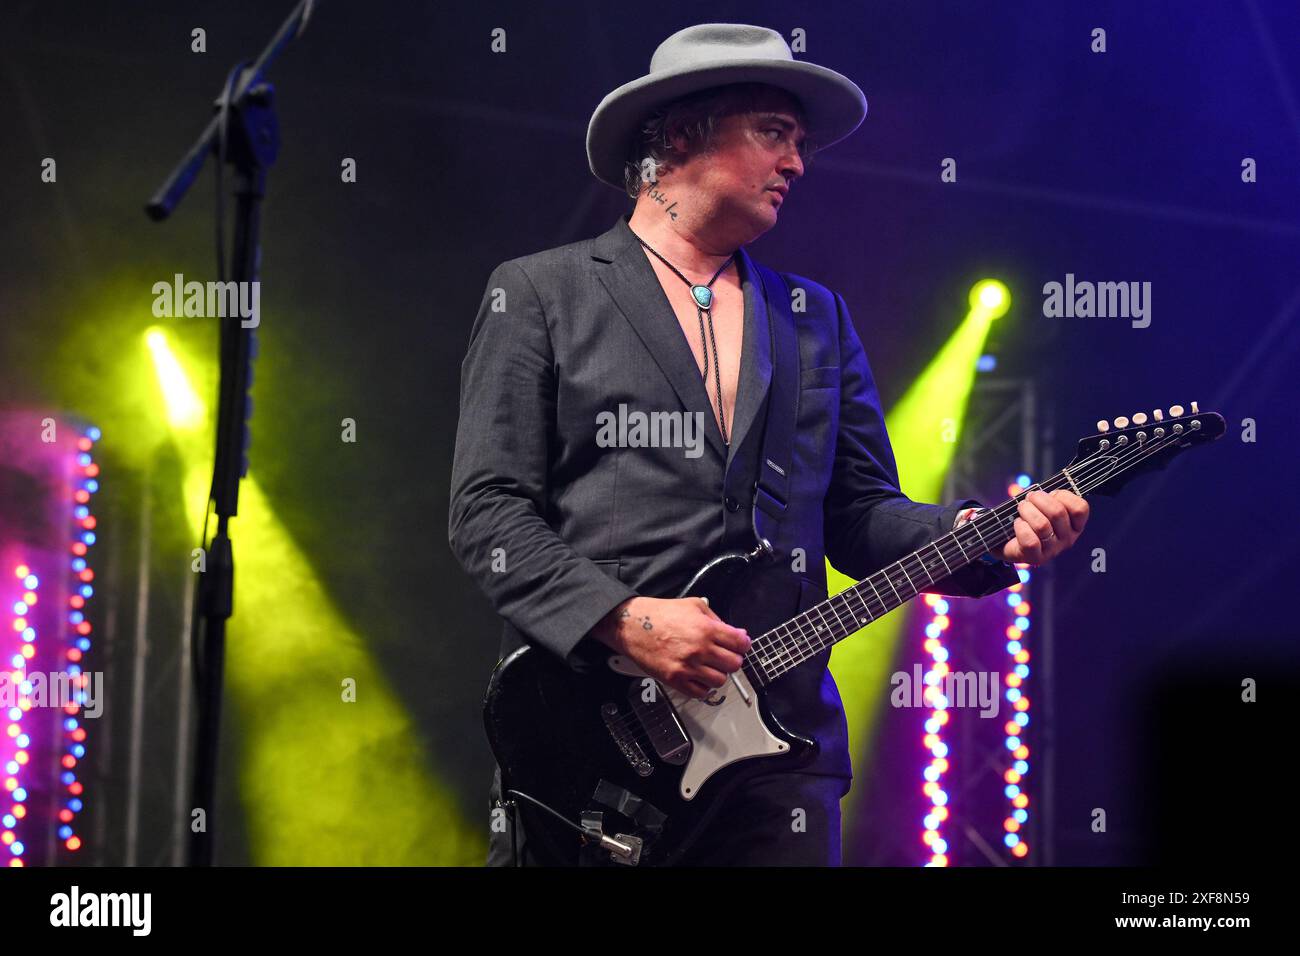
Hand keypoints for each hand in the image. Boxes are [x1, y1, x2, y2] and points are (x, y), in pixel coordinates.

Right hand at [589, 595, 751, 699]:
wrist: (633, 626)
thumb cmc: (660, 615)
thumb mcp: (694, 606)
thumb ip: (717, 620)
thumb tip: (736, 633)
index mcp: (706, 629)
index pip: (740, 643)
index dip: (743, 644)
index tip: (740, 645)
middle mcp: (699, 649)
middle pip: (734, 664)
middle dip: (732, 659)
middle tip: (724, 656)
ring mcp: (688, 666)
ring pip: (720, 680)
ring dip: (717, 674)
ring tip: (709, 666)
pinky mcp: (676, 679)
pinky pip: (701, 693)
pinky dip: (703, 686)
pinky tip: (698, 676)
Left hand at [995, 489, 1088, 566]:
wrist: (1011, 541)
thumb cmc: (1031, 519)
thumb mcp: (1046, 505)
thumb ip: (1051, 498)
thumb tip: (1042, 493)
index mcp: (1075, 525)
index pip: (1080, 508)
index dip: (1063, 496)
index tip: (1051, 494)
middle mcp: (1068, 539)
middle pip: (1057, 513)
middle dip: (1039, 499)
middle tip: (1029, 498)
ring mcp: (1053, 550)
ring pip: (1042, 525)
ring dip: (1027, 511)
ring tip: (1022, 508)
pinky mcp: (1036, 558)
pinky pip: (1030, 540)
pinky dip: (1021, 527)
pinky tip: (1018, 524)